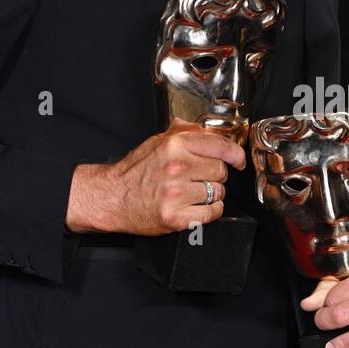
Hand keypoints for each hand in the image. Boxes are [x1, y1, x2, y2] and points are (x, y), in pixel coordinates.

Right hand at [66, 118, 245, 235]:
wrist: (111, 197)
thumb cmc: (134, 172)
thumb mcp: (156, 142)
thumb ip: (184, 133)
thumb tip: (208, 130)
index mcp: (174, 145)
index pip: (221, 146)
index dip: (235, 155)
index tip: (238, 161)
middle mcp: (177, 167)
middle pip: (221, 171)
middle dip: (215, 175)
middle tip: (200, 178)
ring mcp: (177, 194)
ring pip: (218, 192)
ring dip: (212, 194)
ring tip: (193, 193)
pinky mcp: (176, 217)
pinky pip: (212, 213)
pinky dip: (210, 211)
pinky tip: (197, 206)